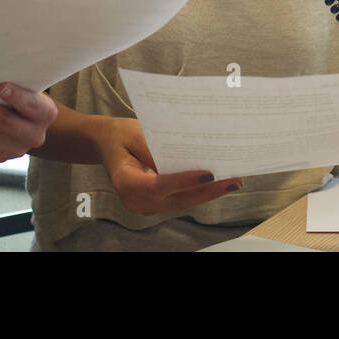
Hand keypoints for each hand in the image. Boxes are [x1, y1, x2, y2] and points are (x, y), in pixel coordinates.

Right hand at [93, 116, 240, 215]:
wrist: (106, 142)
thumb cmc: (120, 135)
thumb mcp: (136, 132)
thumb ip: (156, 148)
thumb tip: (186, 160)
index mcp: (126, 181)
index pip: (159, 185)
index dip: (185, 181)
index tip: (209, 174)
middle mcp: (134, 200)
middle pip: (176, 200)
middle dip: (207, 192)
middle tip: (233, 182)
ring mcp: (143, 205)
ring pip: (180, 204)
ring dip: (206, 194)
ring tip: (231, 183)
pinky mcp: (152, 204)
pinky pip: (177, 201)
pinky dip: (196, 193)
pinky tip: (215, 184)